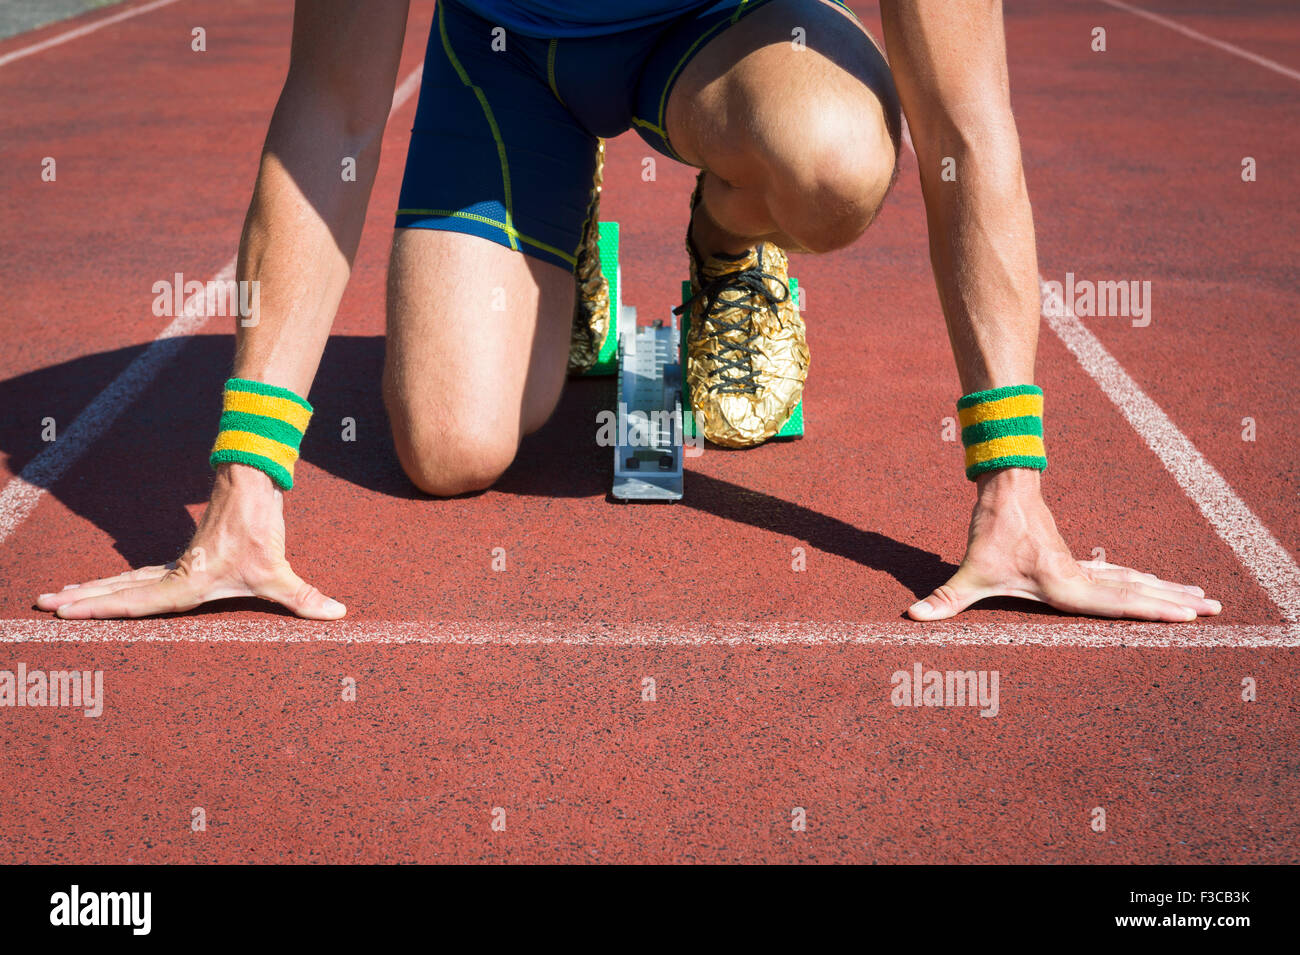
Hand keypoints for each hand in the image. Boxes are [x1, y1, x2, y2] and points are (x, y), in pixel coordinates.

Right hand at [36, 464, 345, 619]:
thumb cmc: (260, 528)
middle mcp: (174, 572)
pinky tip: (97, 590)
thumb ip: (305, 598)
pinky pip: (137, 574)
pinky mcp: (182, 557)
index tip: (68, 613)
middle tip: (42, 606)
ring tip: (54, 600)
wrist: (252, 484)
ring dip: (91, 591)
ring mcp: (174, 563)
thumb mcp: (281, 571)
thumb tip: (339, 615)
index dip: (104, 610)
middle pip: (118, 590)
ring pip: (123, 580)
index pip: (139, 602)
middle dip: (82, 601)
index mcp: (187, 581)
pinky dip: (113, 584)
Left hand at [907, 470, 1220, 621]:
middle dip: (1175, 602)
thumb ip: (944, 599)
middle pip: (1136, 590)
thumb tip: (911, 617)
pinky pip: (1118, 574)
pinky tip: (1156, 586)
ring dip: (1166, 589)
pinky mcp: (1076, 558)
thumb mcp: (968, 571)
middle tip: (1216, 608)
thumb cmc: (991, 529)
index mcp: (1063, 585)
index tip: (1187, 616)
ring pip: (1132, 580)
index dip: (1152, 611)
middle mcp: (1079, 575)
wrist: (1005, 484)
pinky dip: (1142, 582)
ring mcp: (1080, 565)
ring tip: (1202, 598)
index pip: (1116, 603)